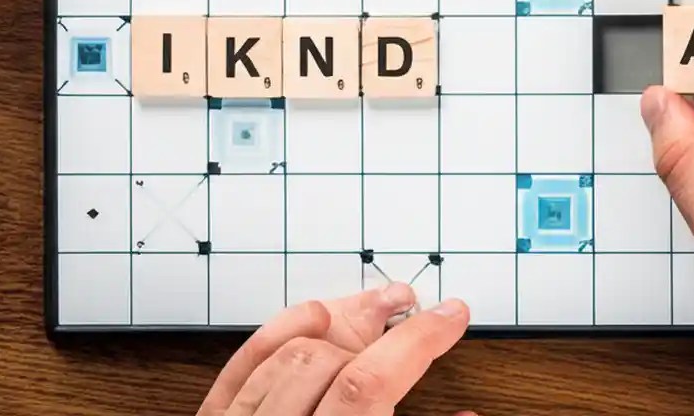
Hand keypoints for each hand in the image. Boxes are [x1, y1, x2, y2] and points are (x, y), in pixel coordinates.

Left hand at [197, 284, 473, 415]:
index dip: (417, 341)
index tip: (451, 316)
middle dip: (379, 325)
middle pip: (326, 358)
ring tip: (376, 310)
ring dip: (338, 323)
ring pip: (285, 353)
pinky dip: (280, 334)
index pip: (371, 385)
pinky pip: (242, 364)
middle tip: (415, 308)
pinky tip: (315, 319)